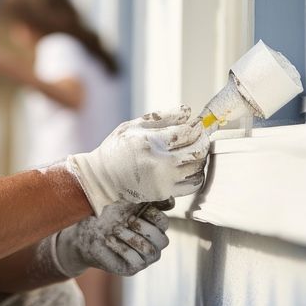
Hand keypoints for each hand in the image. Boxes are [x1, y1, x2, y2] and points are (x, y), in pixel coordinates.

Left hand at [53, 200, 172, 276]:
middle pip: (162, 239)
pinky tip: (109, 239)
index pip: (164, 222)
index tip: (137, 207)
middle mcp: (153, 243)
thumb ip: (147, 198)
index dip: (152, 214)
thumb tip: (171, 200)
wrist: (84, 233)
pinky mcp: (132, 268)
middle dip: (143, 227)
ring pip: (148, 250)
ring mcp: (144, 257)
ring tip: (115, 229)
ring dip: (130, 237)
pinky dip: (121, 247)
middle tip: (127, 219)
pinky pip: (134, 260)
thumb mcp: (126, 201)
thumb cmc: (106, 215)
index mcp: (154, 225)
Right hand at [65, 105, 208, 214]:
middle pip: (197, 150)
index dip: (196, 127)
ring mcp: (163, 180)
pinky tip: (189, 167)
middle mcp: (158, 162)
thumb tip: (188, 112)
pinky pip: (193, 184)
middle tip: (200, 136)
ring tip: (193, 150)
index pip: (186, 133)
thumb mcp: (134, 125)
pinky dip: (197, 174)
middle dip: (203, 140)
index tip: (196, 124)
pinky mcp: (164, 193)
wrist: (103, 178)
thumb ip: (162, 117)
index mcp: (150, 141)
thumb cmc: (118, 148)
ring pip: (198, 168)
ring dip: (200, 157)